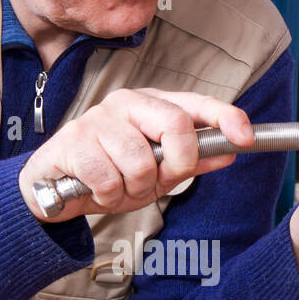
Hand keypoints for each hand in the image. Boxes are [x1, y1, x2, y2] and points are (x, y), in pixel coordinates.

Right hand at [18, 87, 253, 220]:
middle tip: (159, 180)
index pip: (194, 103)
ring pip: (141, 162)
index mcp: (151, 105)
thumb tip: (230, 153)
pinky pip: (109, 179)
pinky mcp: (74, 141)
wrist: (52, 187)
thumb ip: (191, 162)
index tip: (246, 137)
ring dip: (134, 189)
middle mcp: (126, 103)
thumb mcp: (157, 173)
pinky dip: (108, 196)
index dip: (225, 116)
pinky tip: (97, 190)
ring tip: (119, 188)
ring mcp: (98, 119)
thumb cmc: (108, 174)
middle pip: (175, 125)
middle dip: (176, 164)